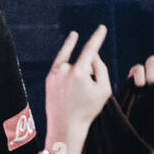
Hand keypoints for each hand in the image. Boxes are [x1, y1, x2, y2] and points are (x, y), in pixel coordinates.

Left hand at [44, 25, 110, 149]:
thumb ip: (101, 68)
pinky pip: (62, 62)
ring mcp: (55, 73)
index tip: (102, 27)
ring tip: (78, 93)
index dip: (97, 37)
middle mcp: (65, 69)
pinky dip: (68, 52)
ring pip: (74, 64)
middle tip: (87, 94)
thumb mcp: (104, 90)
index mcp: (79, 72)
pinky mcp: (49, 77)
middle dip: (90, 71)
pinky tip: (74, 36)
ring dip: (80, 72)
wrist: (65, 127)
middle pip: (84, 61)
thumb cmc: (87, 109)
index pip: (91, 49)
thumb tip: (93, 55)